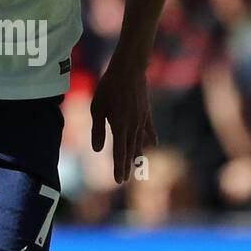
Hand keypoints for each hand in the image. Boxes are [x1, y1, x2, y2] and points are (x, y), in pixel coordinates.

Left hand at [90, 61, 155, 184]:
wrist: (129, 69)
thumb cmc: (108, 87)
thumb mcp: (97, 108)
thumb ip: (98, 130)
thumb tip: (98, 150)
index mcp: (120, 127)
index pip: (120, 153)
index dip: (119, 168)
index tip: (118, 181)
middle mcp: (133, 127)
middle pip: (131, 151)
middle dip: (127, 165)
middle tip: (125, 178)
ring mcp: (142, 120)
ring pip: (140, 142)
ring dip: (138, 155)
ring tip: (137, 167)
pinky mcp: (147, 112)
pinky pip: (149, 129)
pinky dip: (150, 138)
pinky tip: (153, 145)